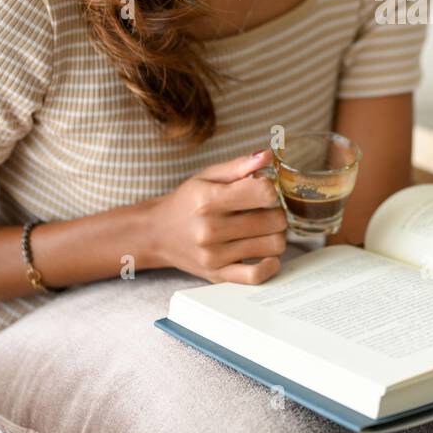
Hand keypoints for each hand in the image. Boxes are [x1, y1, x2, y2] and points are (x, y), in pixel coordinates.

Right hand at [145, 149, 287, 283]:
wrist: (156, 233)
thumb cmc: (186, 202)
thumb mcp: (208, 176)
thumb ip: (239, 165)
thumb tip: (268, 156)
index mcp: (208, 200)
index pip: (264, 192)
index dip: (271, 188)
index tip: (263, 190)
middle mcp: (210, 230)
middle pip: (274, 221)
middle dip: (276, 212)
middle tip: (264, 210)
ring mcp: (214, 256)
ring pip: (273, 245)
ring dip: (275, 235)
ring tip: (262, 229)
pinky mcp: (217, 275)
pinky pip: (256, 276)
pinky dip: (270, 265)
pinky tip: (267, 254)